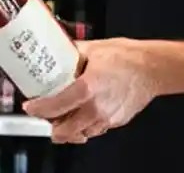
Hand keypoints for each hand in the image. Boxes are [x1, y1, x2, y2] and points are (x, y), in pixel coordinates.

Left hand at [21, 38, 159, 144]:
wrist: (153, 68)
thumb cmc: (128, 57)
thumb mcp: (94, 48)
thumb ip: (72, 53)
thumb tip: (57, 50)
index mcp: (86, 89)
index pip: (53, 107)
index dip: (37, 109)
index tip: (30, 106)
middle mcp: (94, 108)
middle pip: (63, 132)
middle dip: (51, 125)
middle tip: (46, 114)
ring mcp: (105, 118)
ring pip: (79, 135)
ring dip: (68, 128)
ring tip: (63, 116)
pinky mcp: (115, 122)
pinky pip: (94, 130)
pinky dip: (85, 126)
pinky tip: (84, 114)